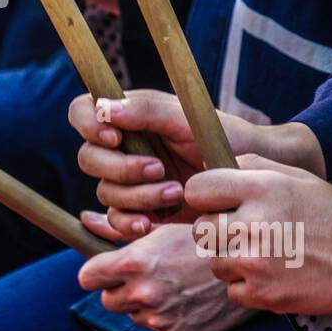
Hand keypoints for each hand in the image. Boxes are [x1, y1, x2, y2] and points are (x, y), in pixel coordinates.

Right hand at [68, 90, 321, 238]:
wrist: (249, 179)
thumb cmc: (222, 137)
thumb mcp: (186, 118)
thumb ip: (146, 110)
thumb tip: (104, 108)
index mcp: (127, 116)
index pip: (82, 112)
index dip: (88, 125)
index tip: (115, 137)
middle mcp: (121, 147)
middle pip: (88, 158)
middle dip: (120, 168)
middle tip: (158, 169)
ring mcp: (128, 181)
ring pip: (104, 192)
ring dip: (136, 195)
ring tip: (174, 193)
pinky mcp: (139, 211)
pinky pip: (116, 221)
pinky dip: (131, 222)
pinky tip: (153, 223)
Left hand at [76, 216, 255, 330]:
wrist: (246, 270)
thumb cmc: (201, 242)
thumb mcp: (161, 229)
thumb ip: (119, 228)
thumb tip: (85, 219)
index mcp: (136, 263)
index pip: (87, 278)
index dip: (94, 273)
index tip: (102, 270)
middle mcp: (144, 293)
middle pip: (107, 300)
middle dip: (118, 290)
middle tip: (143, 276)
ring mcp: (160, 319)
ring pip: (133, 315)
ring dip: (143, 305)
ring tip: (171, 285)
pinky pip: (156, 330)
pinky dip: (164, 319)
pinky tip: (184, 301)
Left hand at [185, 155, 331, 313]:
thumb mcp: (296, 177)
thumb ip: (249, 167)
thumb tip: (206, 168)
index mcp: (260, 188)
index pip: (196, 190)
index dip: (204, 196)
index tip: (217, 202)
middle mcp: (252, 224)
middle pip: (201, 229)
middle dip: (217, 229)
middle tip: (245, 231)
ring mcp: (255, 263)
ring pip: (214, 262)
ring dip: (232, 259)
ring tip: (266, 253)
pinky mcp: (263, 295)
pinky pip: (232, 289)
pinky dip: (248, 285)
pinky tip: (275, 274)